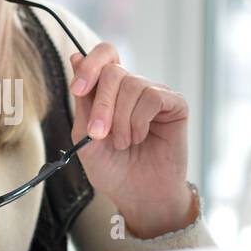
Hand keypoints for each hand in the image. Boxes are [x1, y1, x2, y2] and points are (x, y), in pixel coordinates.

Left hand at [69, 44, 194, 237]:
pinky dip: (139, 120)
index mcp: (110, 90)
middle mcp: (133, 87)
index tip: (78, 89)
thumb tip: (76, 57)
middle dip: (101, 104)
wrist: (138, 195)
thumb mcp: (86, 136)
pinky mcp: (174, 105)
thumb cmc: (113, 169)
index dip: (90, 65)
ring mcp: (154, 94)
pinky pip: (153, 97)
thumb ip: (82, 101)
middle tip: (99, 134)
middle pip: (113, 71)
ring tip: (123, 143)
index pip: (104, 55)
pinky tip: (139, 137)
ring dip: (121, 120)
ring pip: (133, 85)